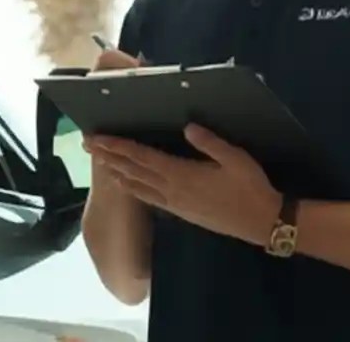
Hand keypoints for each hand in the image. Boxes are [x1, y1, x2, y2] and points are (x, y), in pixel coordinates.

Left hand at [86, 124, 281, 245]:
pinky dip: (133, 188)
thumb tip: (187, 126)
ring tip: (100, 162)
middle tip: (88, 145)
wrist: (261, 223)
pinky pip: (149, 198)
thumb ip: (210, 142)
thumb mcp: (235, 159)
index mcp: (181, 174)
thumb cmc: (250, 187)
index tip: (99, 138)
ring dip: (117, 172)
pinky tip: (127, 184)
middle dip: (109, 157)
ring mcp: (174, 203)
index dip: (118, 146)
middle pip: (132, 171)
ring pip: (137, 186)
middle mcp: (171, 190)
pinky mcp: (180, 212)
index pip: (142, 157)